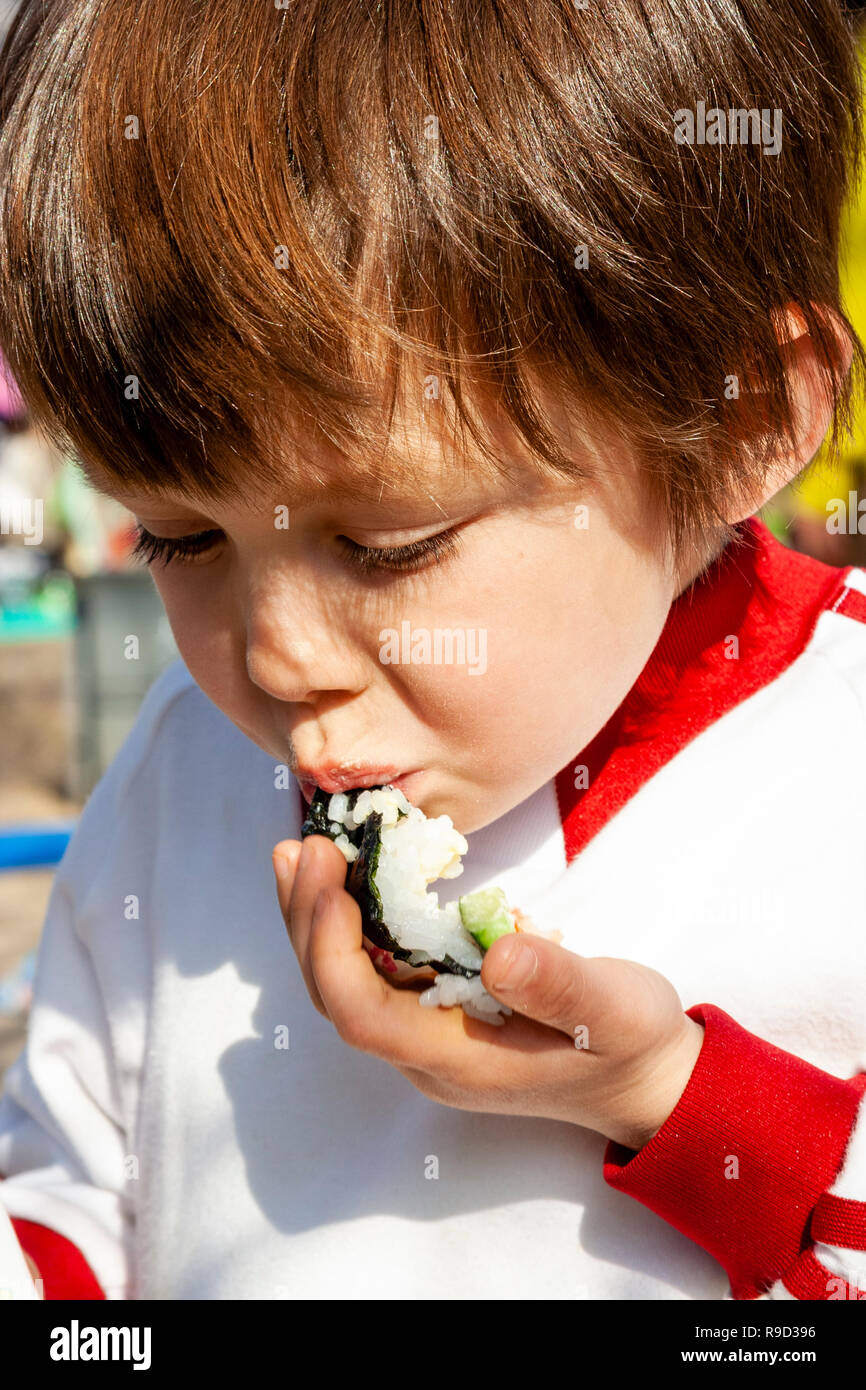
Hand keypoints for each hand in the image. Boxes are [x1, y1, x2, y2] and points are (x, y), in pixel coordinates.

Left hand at [272, 834, 704, 1149]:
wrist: (644, 1079)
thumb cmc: (629, 1044)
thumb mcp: (614, 1009)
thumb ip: (559, 983)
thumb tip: (497, 951)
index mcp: (459, 1061)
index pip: (363, 1016)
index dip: (334, 952)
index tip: (333, 884)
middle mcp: (426, 1053)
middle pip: (338, 995)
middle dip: (310, 922)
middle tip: (306, 848)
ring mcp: (427, 1032)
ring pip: (347, 980)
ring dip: (318, 918)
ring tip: (302, 853)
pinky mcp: (436, 1008)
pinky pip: (374, 966)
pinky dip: (349, 919)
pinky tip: (347, 876)